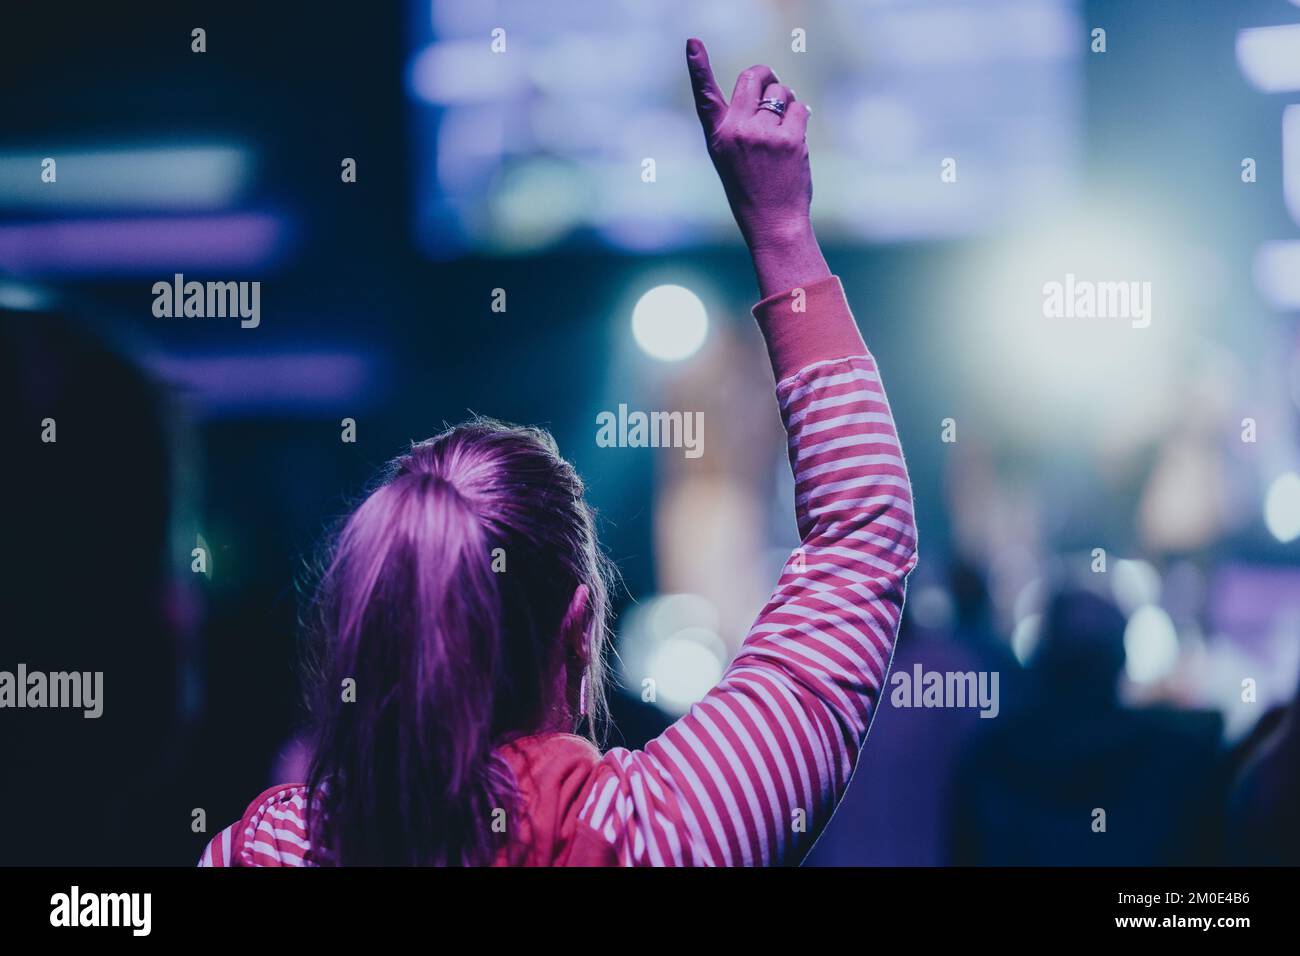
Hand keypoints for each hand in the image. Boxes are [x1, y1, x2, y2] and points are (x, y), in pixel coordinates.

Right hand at [686, 38, 812, 248]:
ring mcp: (762, 134)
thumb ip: (740, 124)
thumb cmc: (752, 190)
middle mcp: (736, 131)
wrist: (772, 223)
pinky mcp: (788, 139)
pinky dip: (800, 117)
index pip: (704, 96)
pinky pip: (798, 108)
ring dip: (786, 101)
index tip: (692, 42)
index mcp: (718, 136)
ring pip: (780, 91)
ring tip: (783, 129)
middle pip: (753, 76)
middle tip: (772, 84)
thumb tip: (772, 87)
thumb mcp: (731, 158)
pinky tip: (796, 137)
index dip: (698, 67)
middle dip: (767, 75)